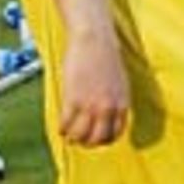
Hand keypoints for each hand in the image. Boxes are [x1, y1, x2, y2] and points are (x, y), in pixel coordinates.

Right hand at [59, 24, 129, 148]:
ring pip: (80, 135)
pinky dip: (62, 129)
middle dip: (88, 143)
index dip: (104, 140)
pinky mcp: (73, 99)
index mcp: (122, 103)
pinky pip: (66, 124)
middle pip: (98, 139)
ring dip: (73, 139)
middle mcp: (108, 108)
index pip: (116, 134)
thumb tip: (106, 116)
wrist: (94, 40)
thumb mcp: (120, 82)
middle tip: (79, 141)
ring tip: (68, 135)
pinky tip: (60, 127)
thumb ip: (116, 100)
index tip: (96, 138)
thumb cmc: (106, 57)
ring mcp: (90, 105)